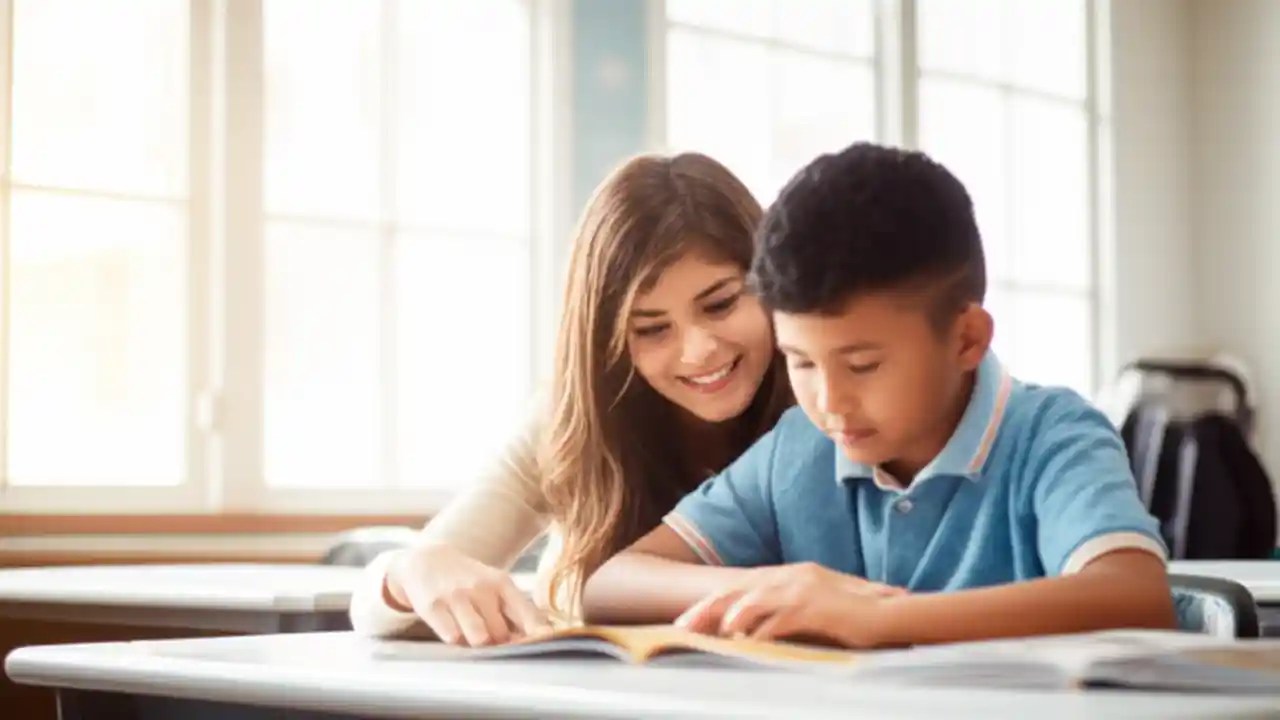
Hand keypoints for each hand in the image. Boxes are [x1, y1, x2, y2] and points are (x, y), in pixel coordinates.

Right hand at [385, 543, 550, 646]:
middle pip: (502, 634)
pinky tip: (454, 631)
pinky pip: (453, 637)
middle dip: (500, 645)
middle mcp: (481, 588)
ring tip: (474, 638)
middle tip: (493, 641)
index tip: (543, 644)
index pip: (527, 614)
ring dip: (479, 646)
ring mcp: (457, 597)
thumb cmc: (469, 582)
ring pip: (480, 638)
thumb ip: (516, 612)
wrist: (428, 560)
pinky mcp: (433, 607)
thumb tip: (540, 639)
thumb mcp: (496, 586)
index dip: (536, 634)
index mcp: (502, 584)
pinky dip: (457, 641)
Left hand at [674, 562, 905, 647]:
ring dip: (727, 617)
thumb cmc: (853, 616)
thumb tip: (755, 631)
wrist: (889, 614)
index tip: (687, 620)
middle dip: (706, 609)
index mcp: (789, 575)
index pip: (741, 587)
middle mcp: (791, 576)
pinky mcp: (814, 607)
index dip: (712, 603)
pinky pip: (779, 619)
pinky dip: (759, 631)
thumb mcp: (813, 609)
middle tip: (681, 627)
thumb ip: (786, 613)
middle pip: (738, 590)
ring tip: (706, 634)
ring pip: (753, 601)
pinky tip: (744, 644)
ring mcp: (802, 589)